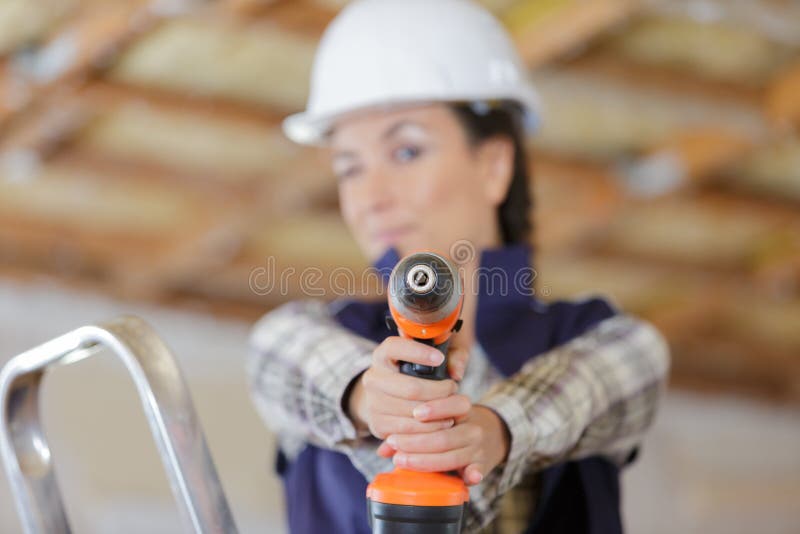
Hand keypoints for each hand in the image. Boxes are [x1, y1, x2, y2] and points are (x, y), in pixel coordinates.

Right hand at [347, 336, 469, 438]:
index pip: (394, 348)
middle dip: (439, 391)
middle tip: (453, 389)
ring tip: (451, 407)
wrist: (387, 399)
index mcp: (382, 355)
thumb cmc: (415, 374)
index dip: (418, 352)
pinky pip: (408, 429)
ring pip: (412, 412)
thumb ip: (452, 357)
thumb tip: (457, 373)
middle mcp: (373, 378)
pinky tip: (441, 422)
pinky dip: (429, 429)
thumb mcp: (434, 358)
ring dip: (438, 412)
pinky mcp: (378, 424)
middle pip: (411, 388)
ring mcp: (373, 403)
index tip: (440, 358)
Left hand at [377, 405, 510, 485]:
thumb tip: (383, 448)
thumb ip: (415, 426)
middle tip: (393, 443)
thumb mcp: (440, 417)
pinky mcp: (482, 466)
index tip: (415, 413)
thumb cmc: (455, 425)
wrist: (492, 434)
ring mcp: (478, 448)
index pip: (453, 404)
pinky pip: (476, 471)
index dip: (435, 408)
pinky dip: (472, 475)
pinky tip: (466, 477)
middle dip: (415, 442)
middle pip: (444, 436)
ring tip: (400, 460)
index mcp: (464, 409)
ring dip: (424, 461)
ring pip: (451, 456)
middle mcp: (473, 428)